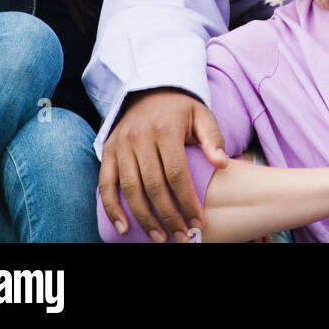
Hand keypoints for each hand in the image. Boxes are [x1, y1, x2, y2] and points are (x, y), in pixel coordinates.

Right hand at [98, 88, 227, 243]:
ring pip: (131, 189)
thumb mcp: (201, 115)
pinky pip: (106, 184)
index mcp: (165, 128)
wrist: (149, 90)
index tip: (199, 221)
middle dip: (169, 215)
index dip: (187, 200)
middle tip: (183, 236)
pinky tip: (124, 228)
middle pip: (154, 185)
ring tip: (161, 238)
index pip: (177, 172)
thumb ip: (213, 137)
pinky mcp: (108, 151)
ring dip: (145, 218)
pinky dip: (112, 208)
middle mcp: (140, 137)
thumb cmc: (180, 110)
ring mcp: (121, 145)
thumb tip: (222, 163)